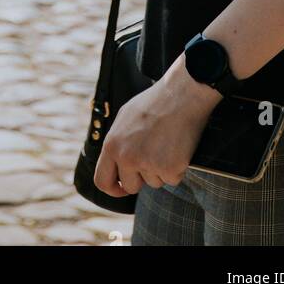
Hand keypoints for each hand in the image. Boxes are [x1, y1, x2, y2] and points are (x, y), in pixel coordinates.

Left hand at [93, 55, 219, 196]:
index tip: (122, 188)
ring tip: (166, 143)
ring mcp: (148, 164)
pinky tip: (178, 147)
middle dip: (141, 177)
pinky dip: (177, 168)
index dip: (113, 188)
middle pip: (130, 186)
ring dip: (161, 169)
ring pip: (154, 182)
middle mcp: (127, 157)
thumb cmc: (154, 103)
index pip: (102, 180)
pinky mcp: (169, 168)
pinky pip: (172, 180)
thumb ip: (117, 143)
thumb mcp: (124, 118)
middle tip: (153, 156)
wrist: (180, 95)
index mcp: (112, 144)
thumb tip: (115, 163)